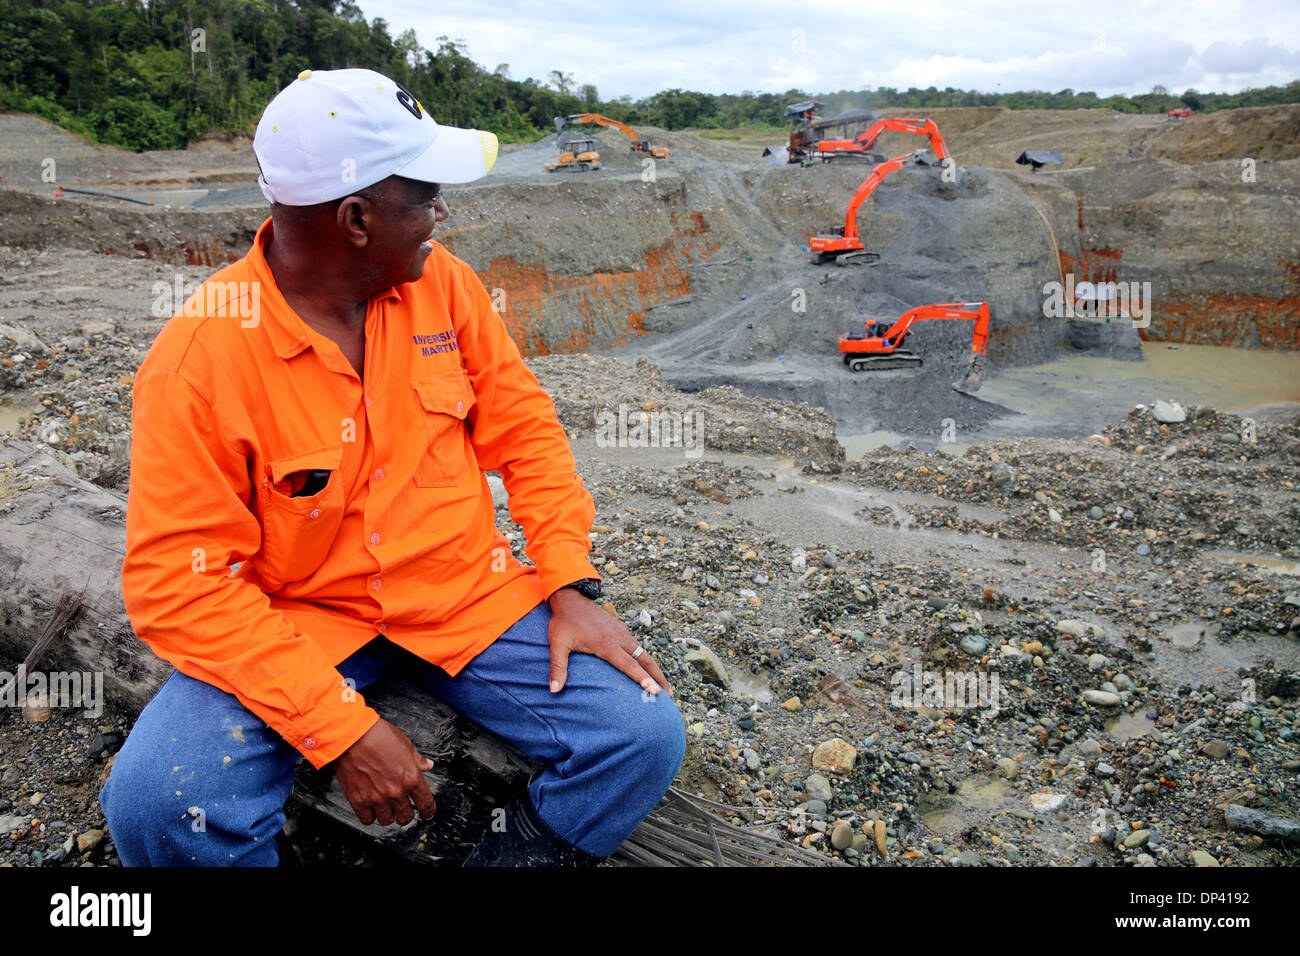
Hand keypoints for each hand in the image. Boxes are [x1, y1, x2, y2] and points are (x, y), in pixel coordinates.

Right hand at [333, 718, 436, 826]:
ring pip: (387, 821)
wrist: (353, 736)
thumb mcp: (405, 745)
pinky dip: (370, 816)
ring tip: (386, 807)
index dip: (428, 811)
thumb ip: (417, 760)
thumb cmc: (378, 736)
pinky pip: (367, 819)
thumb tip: (427, 765)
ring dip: (388, 815)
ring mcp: (377, 798)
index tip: (427, 813)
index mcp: (411, 778)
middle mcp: (396, 791)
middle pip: (406, 817)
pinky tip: (371, 808)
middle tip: (403, 809)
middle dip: (406, 814)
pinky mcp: (359, 800)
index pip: (426, 804)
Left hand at [547, 588, 672, 697]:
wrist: (571, 598)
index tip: (656, 691)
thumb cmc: (564, 623)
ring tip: (663, 686)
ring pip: (644, 653)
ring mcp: (622, 632)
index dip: (643, 679)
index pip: (629, 665)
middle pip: (645, 660)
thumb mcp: (558, 644)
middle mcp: (619, 638)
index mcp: (606, 644)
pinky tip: (647, 669)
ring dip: (655, 669)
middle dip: (658, 677)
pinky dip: (646, 659)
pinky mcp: (621, 629)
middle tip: (668, 695)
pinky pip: (637, 646)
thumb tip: (553, 690)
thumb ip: (558, 667)